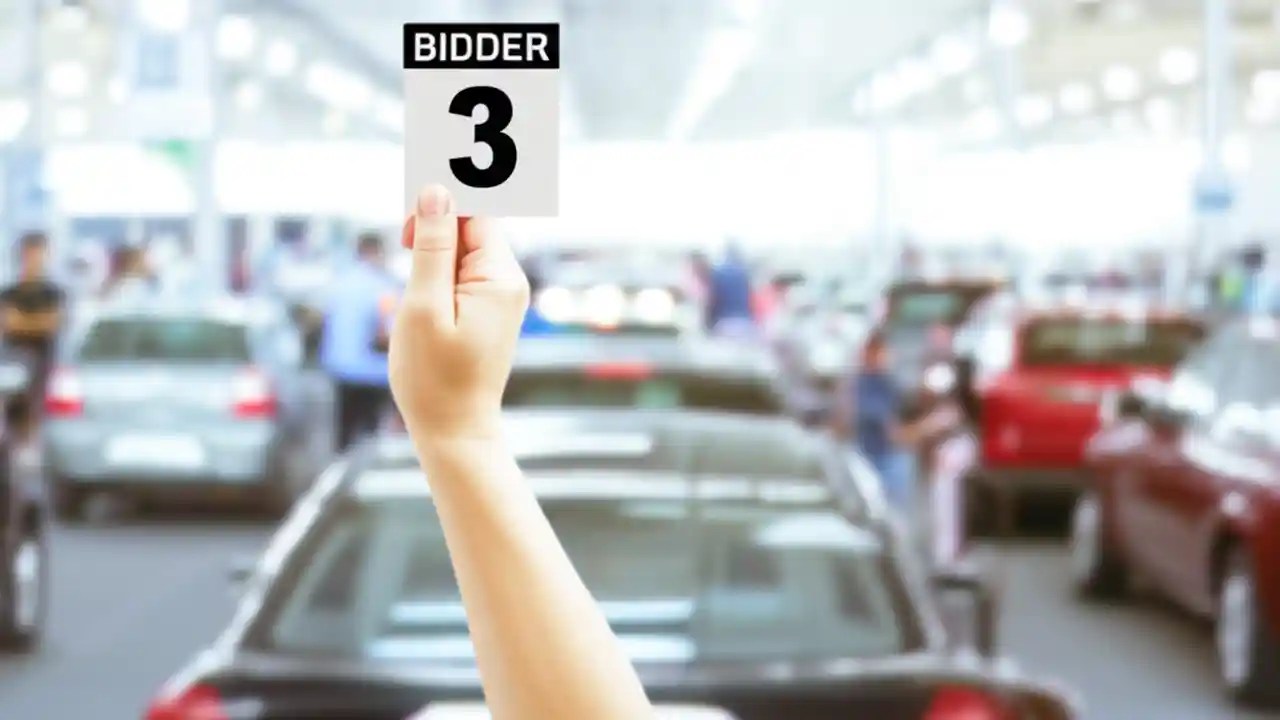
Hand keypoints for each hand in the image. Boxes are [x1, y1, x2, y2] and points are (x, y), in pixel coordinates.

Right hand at [389, 185, 528, 441]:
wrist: (454, 432)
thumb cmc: (434, 377)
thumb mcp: (423, 307)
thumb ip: (431, 247)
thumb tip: (437, 193)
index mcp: (500, 276)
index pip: (476, 210)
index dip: (439, 204)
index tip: (405, 225)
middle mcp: (508, 280)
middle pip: (470, 225)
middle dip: (432, 229)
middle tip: (400, 251)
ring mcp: (501, 296)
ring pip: (461, 250)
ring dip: (430, 256)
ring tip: (411, 294)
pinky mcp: (487, 311)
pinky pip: (460, 274)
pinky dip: (434, 279)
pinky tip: (419, 305)